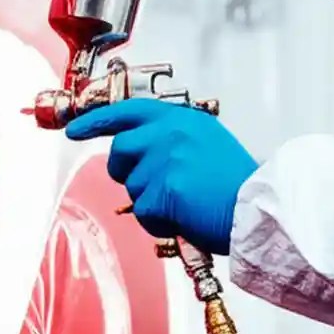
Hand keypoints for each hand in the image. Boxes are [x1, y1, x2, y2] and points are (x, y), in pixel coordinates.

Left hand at [65, 99, 257, 254]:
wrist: (258, 209)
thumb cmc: (235, 185)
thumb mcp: (206, 144)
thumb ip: (170, 142)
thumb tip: (137, 156)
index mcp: (181, 119)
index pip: (127, 111)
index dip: (95, 121)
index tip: (74, 130)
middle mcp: (171, 133)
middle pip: (119, 151)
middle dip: (126, 173)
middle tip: (154, 187)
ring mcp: (166, 160)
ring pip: (132, 187)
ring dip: (150, 202)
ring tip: (185, 204)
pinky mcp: (164, 190)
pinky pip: (142, 213)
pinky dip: (158, 223)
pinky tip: (184, 218)